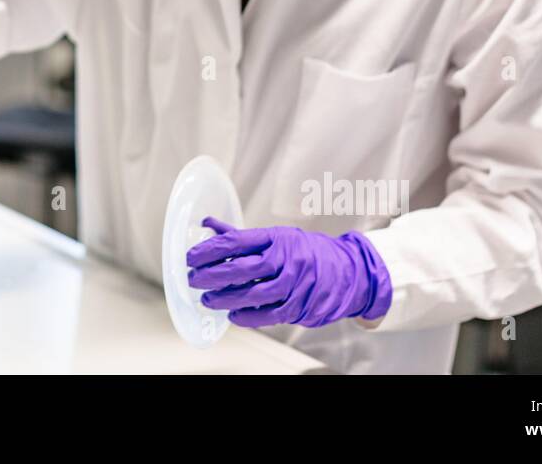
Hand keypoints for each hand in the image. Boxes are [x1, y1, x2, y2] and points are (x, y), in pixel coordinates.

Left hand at [186, 216, 391, 328]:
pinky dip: (248, 316)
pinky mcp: (301, 305)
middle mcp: (286, 258)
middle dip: (212, 275)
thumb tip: (207, 225)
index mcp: (276, 237)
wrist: (349, 271)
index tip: (191, 257)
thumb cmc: (306, 251)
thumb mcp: (276, 237)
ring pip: (254, 294)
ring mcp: (295, 283)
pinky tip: (233, 315)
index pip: (237, 241)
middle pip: (242, 268)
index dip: (210, 250)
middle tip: (194, 280)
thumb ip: (242, 237)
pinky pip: (269, 314)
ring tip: (208, 299)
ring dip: (226, 298)